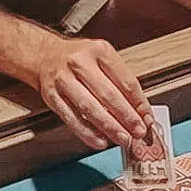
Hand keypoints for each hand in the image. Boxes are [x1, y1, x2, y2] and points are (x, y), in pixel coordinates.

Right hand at [36, 35, 153, 152]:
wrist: (44, 55)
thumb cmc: (78, 59)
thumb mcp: (102, 58)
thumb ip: (120, 81)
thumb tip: (139, 111)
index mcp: (99, 51)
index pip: (125, 80)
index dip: (139, 102)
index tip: (147, 118)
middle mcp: (80, 63)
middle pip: (108, 95)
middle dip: (126, 117)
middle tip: (138, 131)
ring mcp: (63, 79)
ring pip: (89, 108)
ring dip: (109, 127)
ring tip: (123, 139)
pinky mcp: (51, 96)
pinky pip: (71, 117)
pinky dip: (86, 132)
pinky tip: (99, 140)